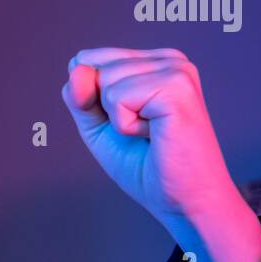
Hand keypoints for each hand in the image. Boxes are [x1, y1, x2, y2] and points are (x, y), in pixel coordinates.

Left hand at [60, 47, 239, 229]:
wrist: (184, 202)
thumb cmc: (146, 167)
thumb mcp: (97, 127)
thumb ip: (79, 96)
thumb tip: (77, 67)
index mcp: (153, 63)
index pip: (87, 60)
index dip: (90, 100)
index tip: (127, 123)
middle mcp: (168, 59)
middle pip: (91, 67)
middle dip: (104, 110)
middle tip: (142, 133)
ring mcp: (176, 69)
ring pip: (103, 80)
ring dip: (117, 119)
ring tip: (151, 134)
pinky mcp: (176, 86)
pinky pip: (117, 97)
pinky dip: (125, 126)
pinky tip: (156, 134)